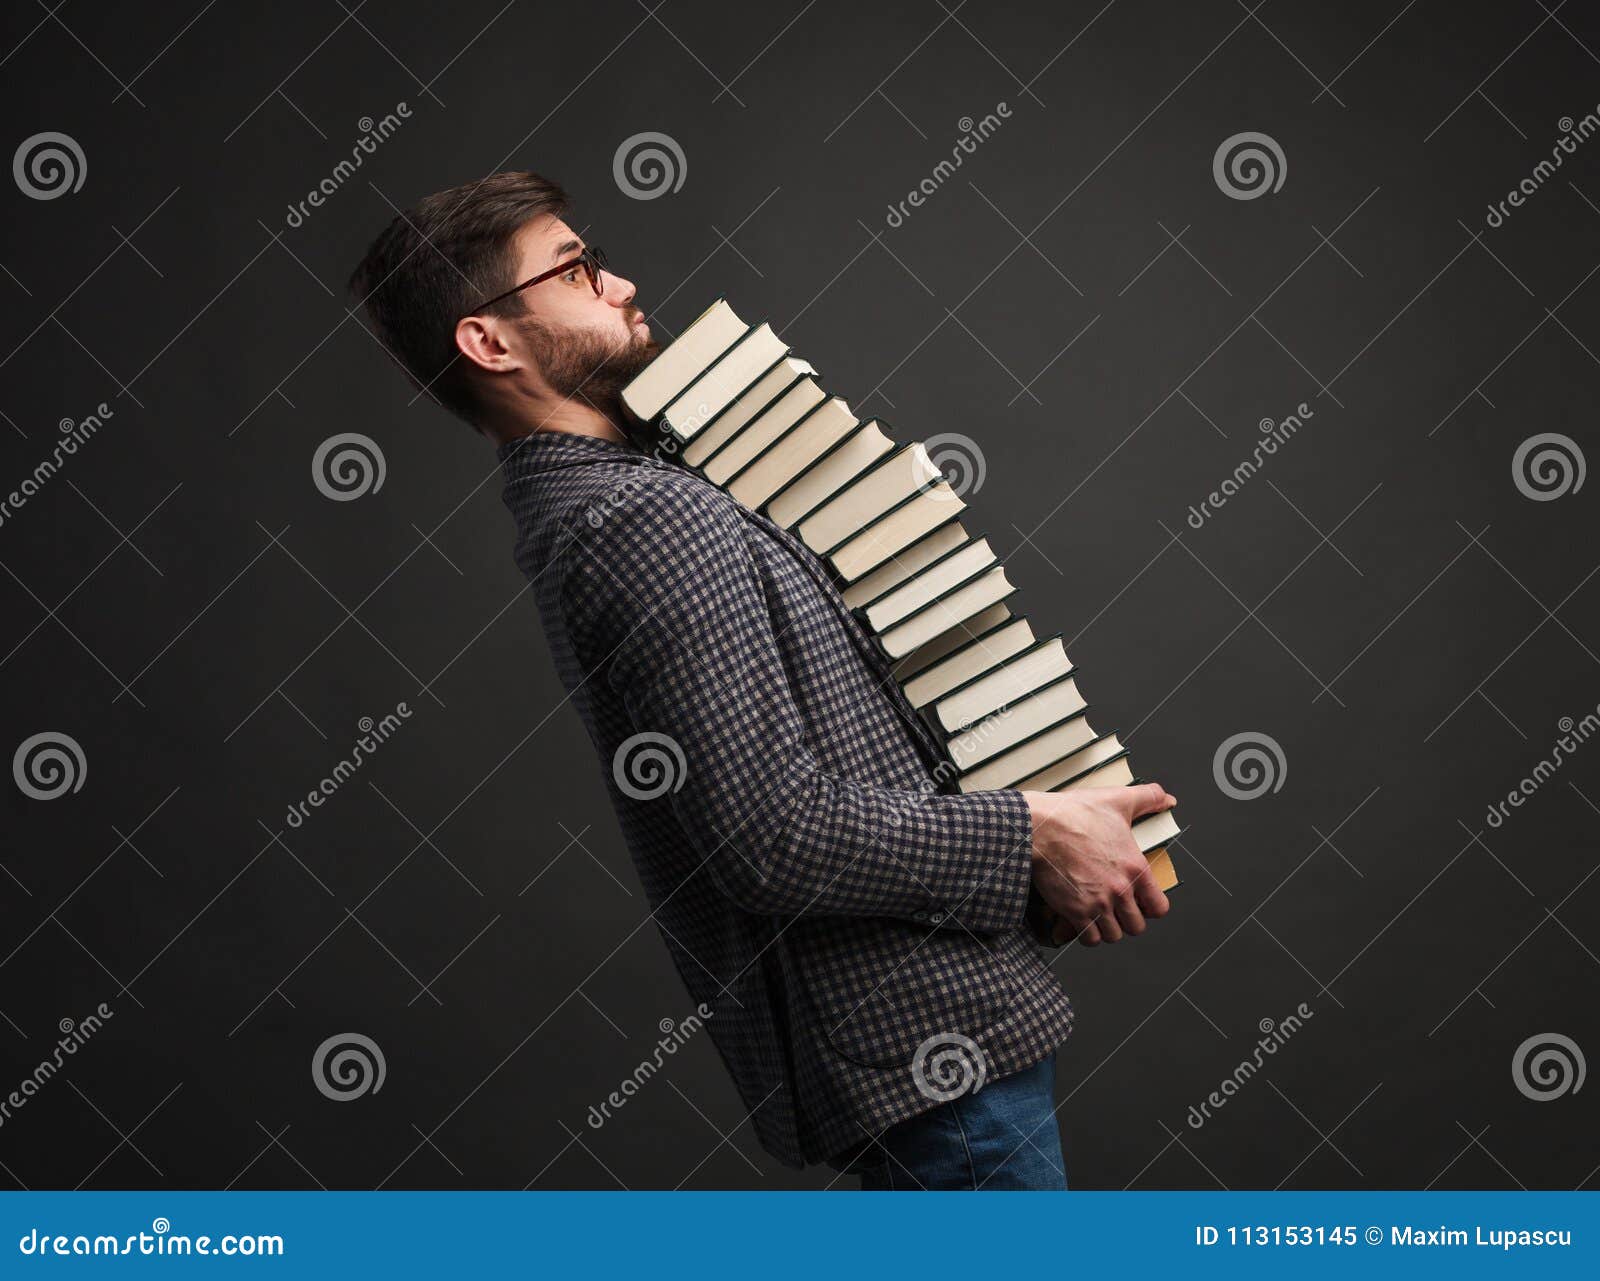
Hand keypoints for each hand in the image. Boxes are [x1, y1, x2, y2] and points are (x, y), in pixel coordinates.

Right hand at [1022, 783, 1175, 946]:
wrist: (1040, 827)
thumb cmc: (1073, 814)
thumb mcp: (1117, 800)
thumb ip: (1148, 798)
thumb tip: (1168, 798)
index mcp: (1135, 868)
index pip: (1159, 908)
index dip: (1150, 908)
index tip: (1140, 904)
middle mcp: (1120, 890)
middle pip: (1136, 927)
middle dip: (1126, 920)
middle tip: (1115, 910)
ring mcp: (1098, 903)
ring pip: (1113, 936)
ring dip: (1106, 928)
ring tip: (1097, 916)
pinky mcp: (1075, 912)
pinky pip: (1089, 939)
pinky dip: (1085, 934)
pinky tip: (1080, 921)